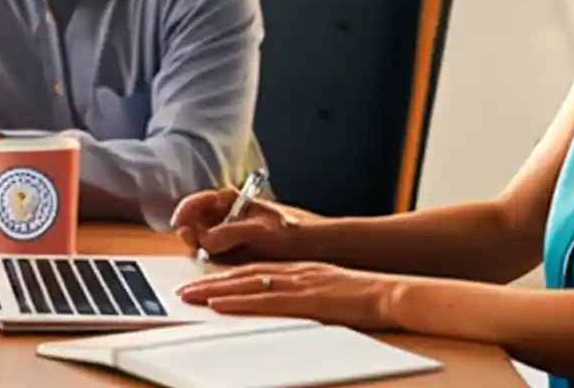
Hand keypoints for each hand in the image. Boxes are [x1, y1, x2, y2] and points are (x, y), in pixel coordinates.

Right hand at [170, 188, 316, 261]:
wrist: (318, 247)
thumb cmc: (294, 230)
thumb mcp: (260, 229)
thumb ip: (228, 233)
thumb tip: (206, 241)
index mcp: (231, 201)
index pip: (197, 202)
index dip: (185, 212)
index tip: (180, 224)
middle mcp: (227, 216)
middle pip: (195, 223)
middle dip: (191, 232)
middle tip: (194, 242)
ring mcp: (230, 234)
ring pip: (202, 241)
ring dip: (200, 247)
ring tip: (206, 253)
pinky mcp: (235, 252)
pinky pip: (214, 255)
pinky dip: (211, 258)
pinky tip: (217, 262)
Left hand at [175, 261, 399, 330]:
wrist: (389, 293)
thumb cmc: (364, 295)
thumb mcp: (327, 287)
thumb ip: (304, 291)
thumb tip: (286, 302)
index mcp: (298, 269)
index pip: (253, 270)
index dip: (226, 276)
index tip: (203, 283)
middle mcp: (292, 272)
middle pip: (243, 275)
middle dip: (211, 283)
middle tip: (184, 290)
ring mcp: (297, 284)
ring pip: (247, 285)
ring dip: (216, 290)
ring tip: (191, 297)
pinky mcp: (304, 299)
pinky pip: (264, 300)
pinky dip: (239, 301)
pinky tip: (221, 303)